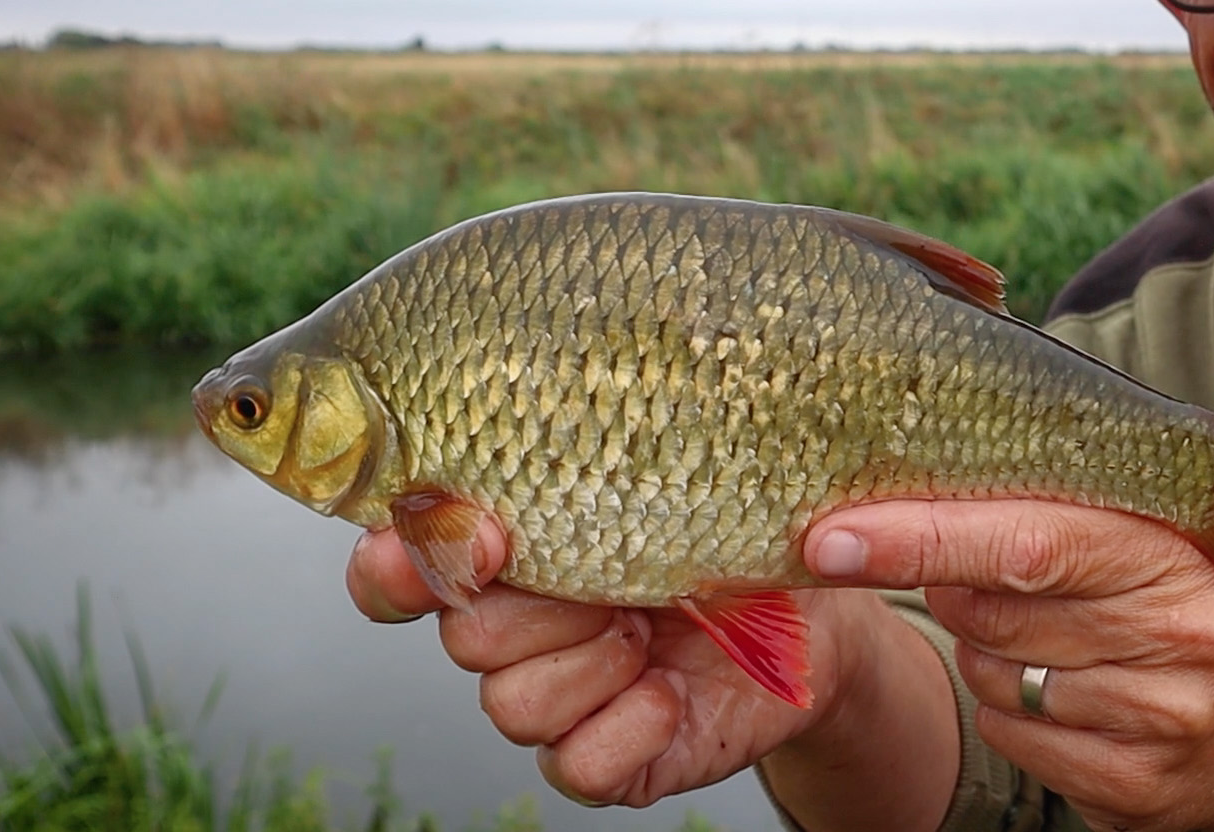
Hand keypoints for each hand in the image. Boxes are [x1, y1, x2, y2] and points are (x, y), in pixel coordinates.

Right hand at [345, 519, 901, 809]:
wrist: (818, 622)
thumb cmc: (737, 532)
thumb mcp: (670, 479)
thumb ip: (594, 464)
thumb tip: (526, 448)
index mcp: (512, 552)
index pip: (396, 570)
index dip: (400, 568)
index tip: (478, 538)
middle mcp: (518, 632)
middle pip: (464, 635)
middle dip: (545, 606)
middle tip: (622, 579)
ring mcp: (559, 701)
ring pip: (511, 704)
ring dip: (594, 665)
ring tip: (655, 631)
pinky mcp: (605, 761)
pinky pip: (574, 764)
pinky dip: (630, 727)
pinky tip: (672, 692)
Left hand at [803, 499, 1213, 831]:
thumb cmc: (1195, 615)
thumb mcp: (1155, 543)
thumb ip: (1060, 506)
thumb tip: (919, 484)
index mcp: (1173, 551)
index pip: (1027, 537)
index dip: (921, 532)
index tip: (834, 535)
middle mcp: (1176, 631)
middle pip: (992, 607)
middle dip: (954, 587)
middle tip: (981, 575)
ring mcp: (1161, 716)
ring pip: (993, 674)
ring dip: (988, 653)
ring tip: (1052, 639)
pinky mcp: (1137, 786)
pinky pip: (1012, 740)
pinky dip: (1012, 717)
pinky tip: (1062, 698)